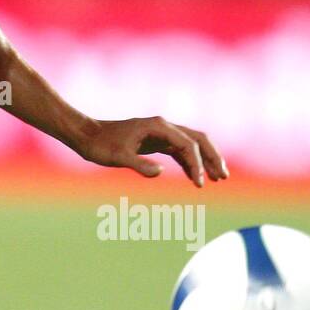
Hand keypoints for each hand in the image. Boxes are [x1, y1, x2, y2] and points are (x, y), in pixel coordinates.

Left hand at [73, 117, 227, 187]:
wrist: (87, 136)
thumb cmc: (101, 145)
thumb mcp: (118, 157)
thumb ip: (139, 164)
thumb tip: (160, 172)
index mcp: (158, 126)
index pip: (188, 144)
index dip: (197, 164)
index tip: (199, 183)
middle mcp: (163, 126)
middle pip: (198, 139)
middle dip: (212, 157)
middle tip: (223, 177)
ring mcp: (160, 133)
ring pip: (191, 144)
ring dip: (204, 160)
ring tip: (217, 179)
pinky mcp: (155, 141)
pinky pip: (178, 151)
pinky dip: (189, 162)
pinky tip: (194, 177)